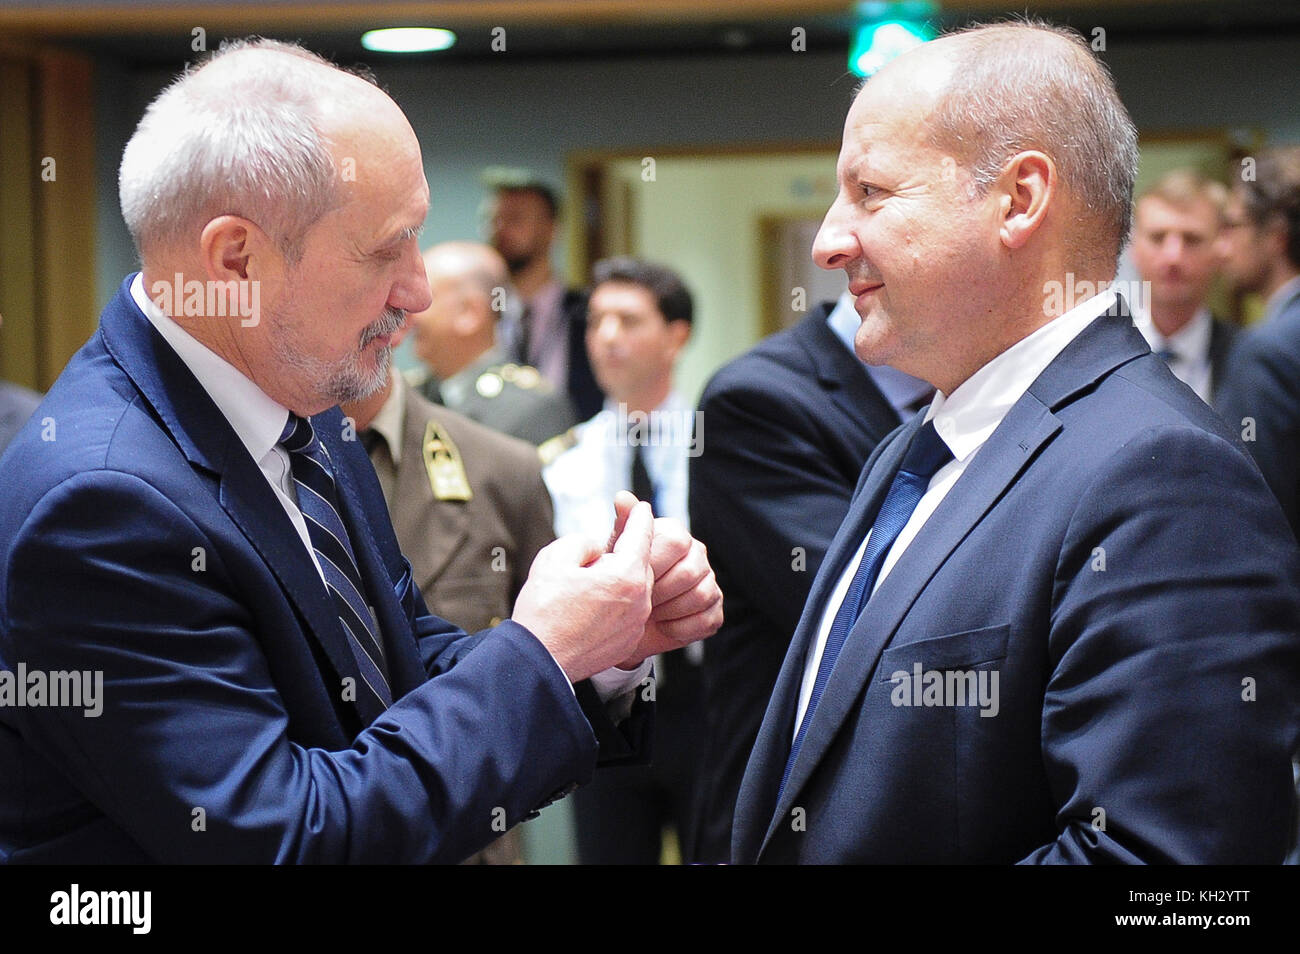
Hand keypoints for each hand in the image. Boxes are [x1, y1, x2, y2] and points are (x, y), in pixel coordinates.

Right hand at [513, 499, 653, 682]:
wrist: (539, 663)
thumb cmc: (544, 611)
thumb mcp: (555, 559)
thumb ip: (584, 543)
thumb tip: (598, 550)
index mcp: (625, 576)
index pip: (641, 534)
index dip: (638, 515)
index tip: (639, 507)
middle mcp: (639, 600)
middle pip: (639, 563)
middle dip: (624, 554)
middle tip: (597, 555)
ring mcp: (636, 624)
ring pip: (635, 589)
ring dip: (619, 581)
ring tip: (587, 586)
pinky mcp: (628, 641)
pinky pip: (629, 613)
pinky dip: (617, 605)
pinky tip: (591, 609)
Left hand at [607, 492, 722, 668]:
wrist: (624, 622)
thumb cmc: (619, 580)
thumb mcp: (615, 553)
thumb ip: (623, 525)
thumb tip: (622, 496)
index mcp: (675, 534)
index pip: (675, 541)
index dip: (654, 564)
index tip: (632, 580)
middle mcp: (698, 554)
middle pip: (691, 571)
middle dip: (660, 591)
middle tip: (638, 602)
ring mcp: (709, 582)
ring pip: (701, 595)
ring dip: (669, 610)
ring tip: (649, 613)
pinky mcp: (715, 611)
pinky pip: (707, 620)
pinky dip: (680, 628)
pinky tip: (662, 625)